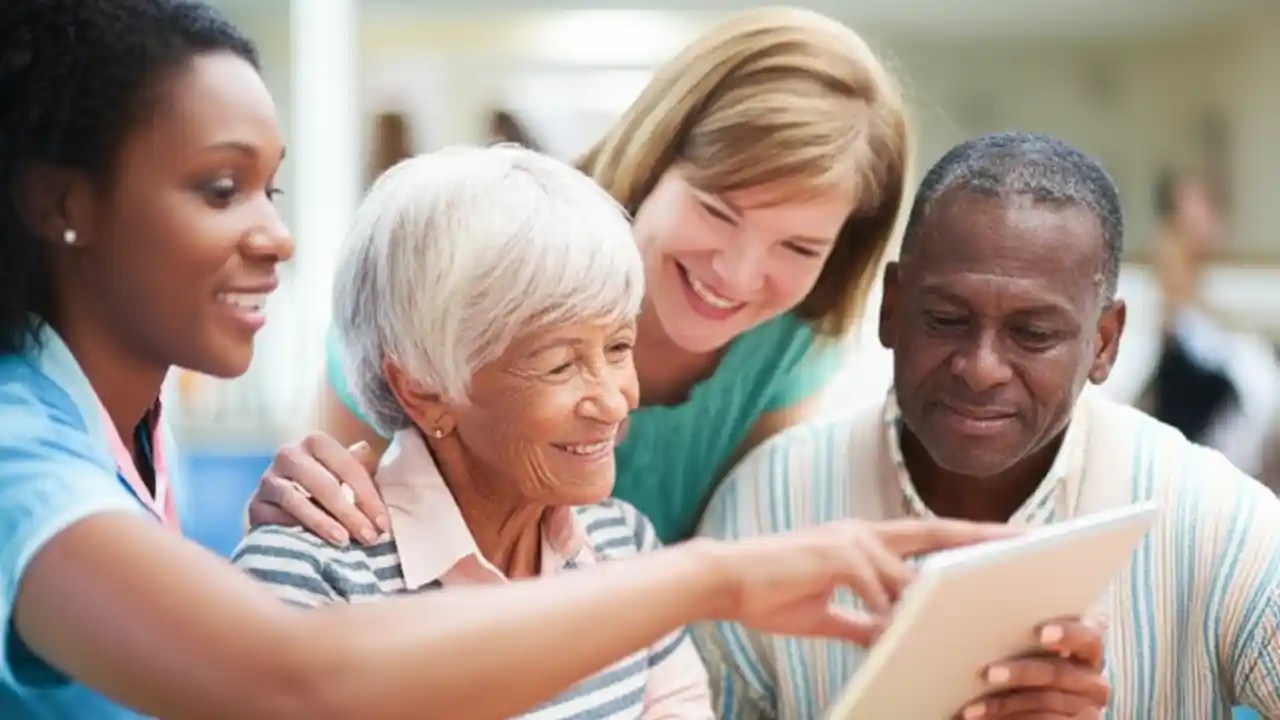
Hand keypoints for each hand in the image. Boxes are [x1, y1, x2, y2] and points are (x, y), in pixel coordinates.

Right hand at [246, 433, 385, 545]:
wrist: (281, 501)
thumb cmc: (324, 484)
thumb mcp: (343, 471)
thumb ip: (358, 465)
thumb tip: (366, 449)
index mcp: (316, 441)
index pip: (348, 467)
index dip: (368, 497)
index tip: (384, 524)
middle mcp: (288, 454)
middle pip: (324, 485)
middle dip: (350, 514)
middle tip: (370, 538)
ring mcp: (268, 479)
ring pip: (298, 501)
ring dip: (324, 524)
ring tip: (344, 542)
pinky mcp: (254, 504)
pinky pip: (275, 518)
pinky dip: (296, 530)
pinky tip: (313, 544)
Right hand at [703, 518, 1020, 644]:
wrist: (724, 579)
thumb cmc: (769, 593)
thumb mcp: (826, 614)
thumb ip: (861, 621)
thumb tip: (890, 636)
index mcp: (862, 542)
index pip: (925, 539)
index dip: (964, 540)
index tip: (1002, 542)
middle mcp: (863, 533)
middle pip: (935, 533)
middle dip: (980, 537)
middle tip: (1024, 540)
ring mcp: (851, 541)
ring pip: (909, 573)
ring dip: (930, 599)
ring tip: (969, 612)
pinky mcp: (838, 556)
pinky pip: (879, 590)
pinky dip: (889, 613)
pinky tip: (895, 632)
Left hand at [957, 615, 1109, 718]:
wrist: (1029, 708)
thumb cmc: (1025, 665)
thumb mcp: (1028, 648)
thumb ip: (1024, 634)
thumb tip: (990, 617)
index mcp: (1088, 649)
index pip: (1087, 636)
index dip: (1068, 634)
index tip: (1042, 634)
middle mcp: (1093, 679)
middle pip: (1059, 672)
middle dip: (1021, 673)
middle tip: (988, 674)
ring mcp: (1088, 707)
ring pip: (1046, 702)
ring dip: (1005, 703)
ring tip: (972, 707)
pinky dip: (1010, 719)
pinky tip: (985, 717)